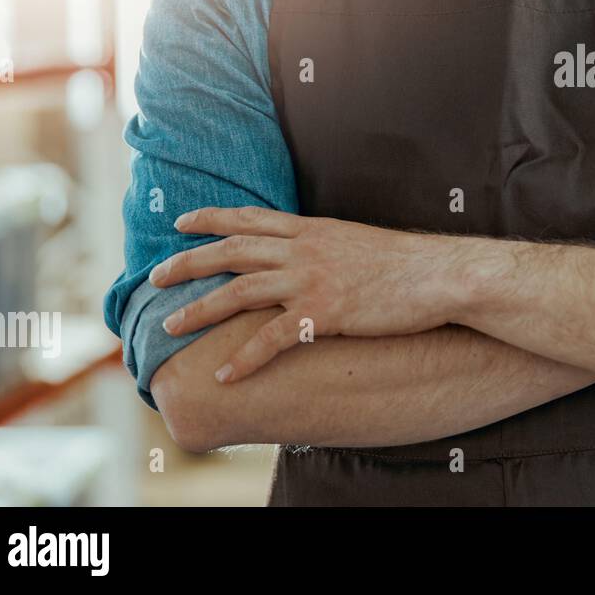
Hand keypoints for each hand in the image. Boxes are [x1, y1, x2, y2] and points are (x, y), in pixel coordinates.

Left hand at [149, 207, 468, 382]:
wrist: (438, 275)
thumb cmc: (405, 262)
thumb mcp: (357, 240)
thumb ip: (325, 244)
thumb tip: (308, 250)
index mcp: (312, 229)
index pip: (250, 219)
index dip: (212, 219)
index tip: (182, 223)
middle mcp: (304, 250)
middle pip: (232, 251)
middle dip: (189, 263)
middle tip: (156, 277)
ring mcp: (312, 280)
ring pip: (240, 291)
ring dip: (200, 310)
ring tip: (171, 328)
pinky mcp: (324, 313)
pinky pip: (273, 339)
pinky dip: (246, 358)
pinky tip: (226, 375)